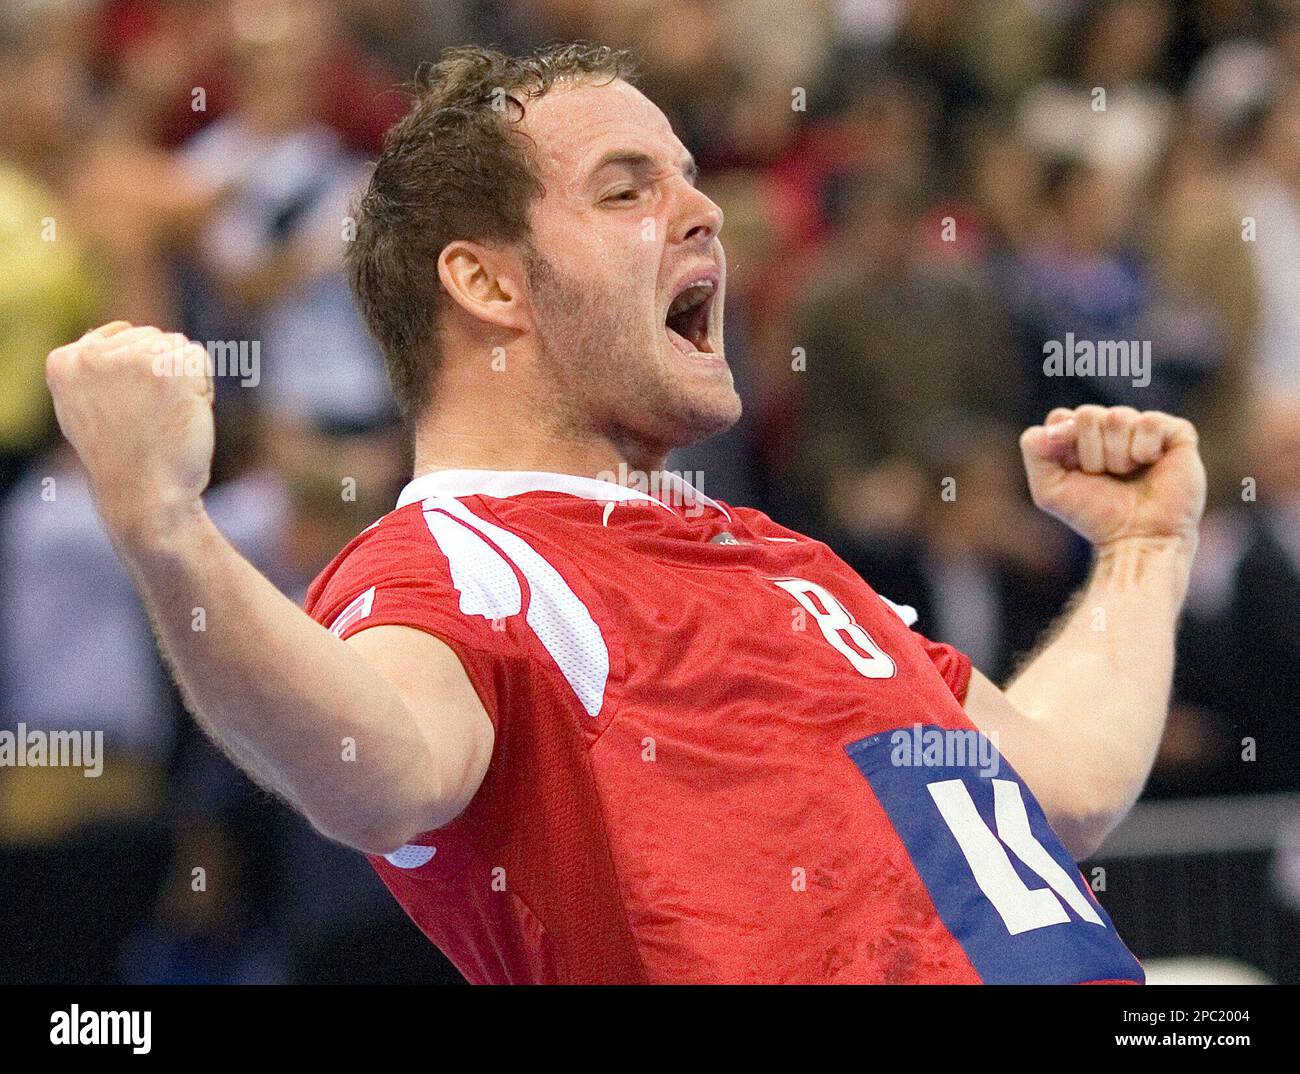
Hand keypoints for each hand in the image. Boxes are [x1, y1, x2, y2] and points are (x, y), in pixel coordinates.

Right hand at [46, 322, 214, 539]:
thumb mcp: (88, 408)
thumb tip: (118, 329)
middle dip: (163, 374)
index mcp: (63, 363)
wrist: (144, 496)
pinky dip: (202, 386)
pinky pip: (199, 358)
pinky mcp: (168, 369)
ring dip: (184, 380)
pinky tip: (184, 414)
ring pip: (177, 346)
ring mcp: (130, 360)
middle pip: (151, 337)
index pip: (119, 336)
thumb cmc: (124, 458)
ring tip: (165, 417)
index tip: (127, 413)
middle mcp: (91, 356)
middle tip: (150, 419)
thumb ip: (96, 368)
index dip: (137, 375)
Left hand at [1019, 406, 1205, 549]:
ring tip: (1128, 474)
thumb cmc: (1094, 515)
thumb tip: (1049, 426)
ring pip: (1118, 417)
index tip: (1075, 473)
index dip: (1064, 446)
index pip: (1061, 418)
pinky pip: (1149, 421)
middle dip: (1091, 453)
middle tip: (1105, 476)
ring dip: (1118, 456)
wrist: (1137, 539)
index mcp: (1081, 435)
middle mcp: (1111, 426)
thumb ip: (1035, 450)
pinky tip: (1151, 464)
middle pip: (1087, 415)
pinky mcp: (1175, 432)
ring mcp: (1142, 427)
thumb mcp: (1049, 489)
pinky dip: (1144, 450)